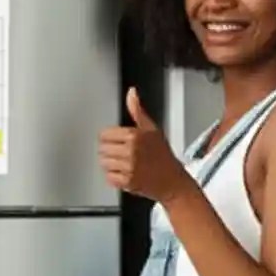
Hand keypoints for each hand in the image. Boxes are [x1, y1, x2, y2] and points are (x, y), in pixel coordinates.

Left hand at [98, 87, 193, 202]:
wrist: (173, 180)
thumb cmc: (163, 155)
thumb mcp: (151, 129)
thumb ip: (137, 111)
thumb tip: (131, 93)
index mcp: (135, 136)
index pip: (104, 135)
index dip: (109, 138)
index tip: (117, 141)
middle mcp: (131, 151)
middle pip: (102, 149)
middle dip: (110, 151)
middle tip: (122, 154)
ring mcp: (129, 167)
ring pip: (104, 163)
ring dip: (111, 164)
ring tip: (124, 164)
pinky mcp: (127, 182)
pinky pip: (109, 178)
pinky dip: (114, 177)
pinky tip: (125, 173)